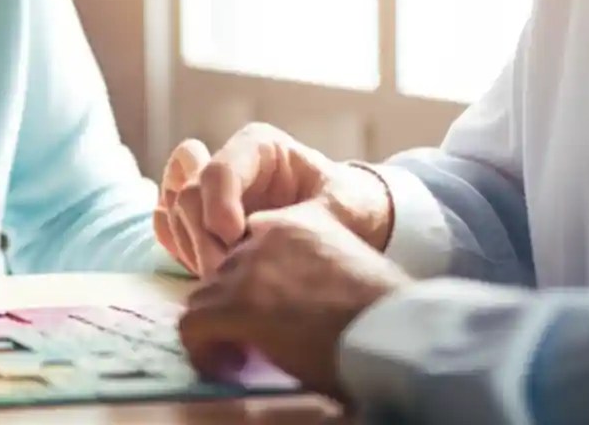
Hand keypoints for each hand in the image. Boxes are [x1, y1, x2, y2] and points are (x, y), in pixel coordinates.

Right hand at [153, 123, 393, 276]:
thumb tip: (267, 234)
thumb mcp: (341, 206)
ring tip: (225, 280)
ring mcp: (206, 191)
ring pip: (172, 212)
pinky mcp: (196, 218)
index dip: (218, 207)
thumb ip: (307, 214)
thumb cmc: (349, 206)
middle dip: (204, 238)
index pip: (217, 170)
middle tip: (229, 275)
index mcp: (258, 146)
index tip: (237, 242)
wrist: (348, 223)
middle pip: (188, 194)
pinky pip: (167, 228)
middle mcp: (226, 163)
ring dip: (192, 250)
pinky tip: (208, 273)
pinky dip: (180, 250)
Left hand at [178, 204, 411, 399]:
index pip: (245, 245)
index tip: (265, 311)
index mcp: (293, 224)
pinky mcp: (236, 305)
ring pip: (204, 296)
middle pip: (221, 271)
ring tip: (241, 353)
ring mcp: (246, 269)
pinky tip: (226, 365)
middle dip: (231, 305)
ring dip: (218, 327)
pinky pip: (192, 325)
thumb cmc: (385, 311)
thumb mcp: (346, 264)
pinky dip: (202, 349)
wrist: (396, 331)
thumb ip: (309, 264)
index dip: (249, 281)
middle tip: (251, 338)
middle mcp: (263, 236)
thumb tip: (290, 296)